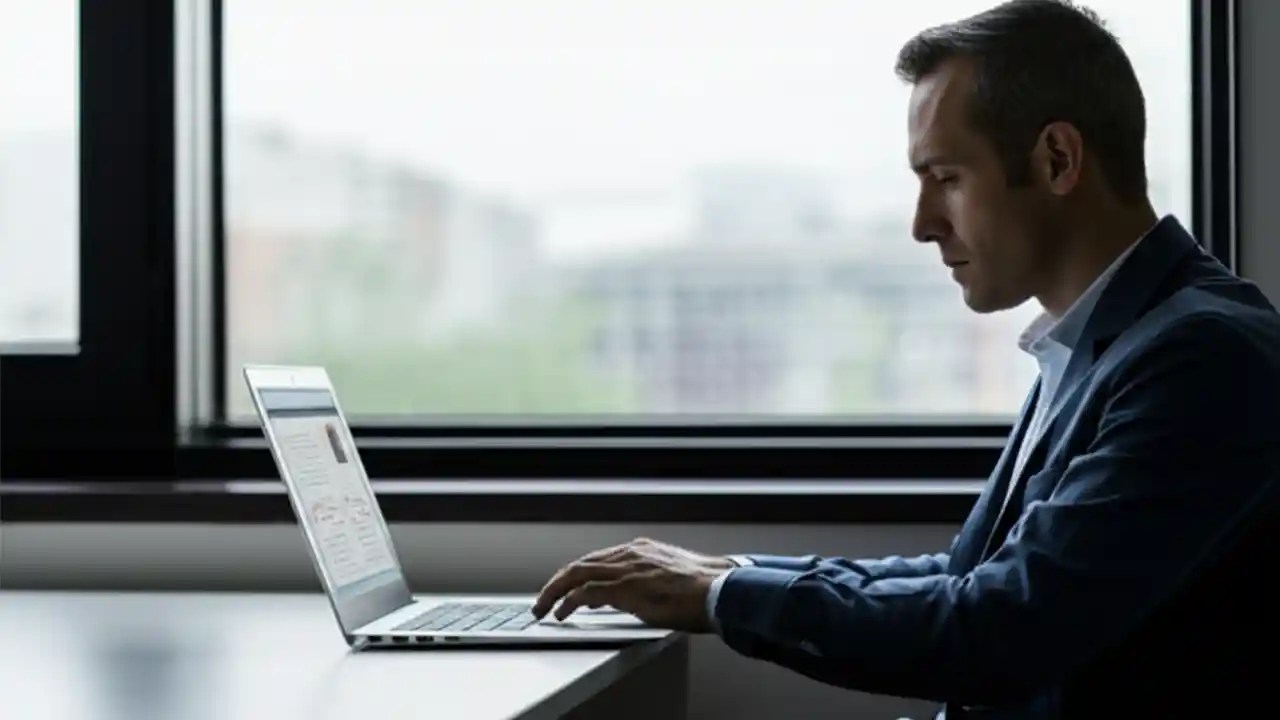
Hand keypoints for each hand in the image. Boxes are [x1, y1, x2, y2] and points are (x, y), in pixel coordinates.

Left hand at [532, 537, 735, 631]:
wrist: (719, 589)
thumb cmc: (705, 587)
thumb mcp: (672, 575)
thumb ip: (650, 579)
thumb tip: (639, 595)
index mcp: (641, 549)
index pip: (598, 559)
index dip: (578, 572)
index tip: (568, 585)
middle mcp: (629, 554)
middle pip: (581, 563)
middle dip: (558, 580)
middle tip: (545, 596)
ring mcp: (625, 569)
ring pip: (576, 574)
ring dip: (555, 591)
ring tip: (545, 606)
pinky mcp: (623, 588)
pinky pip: (584, 593)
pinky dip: (568, 602)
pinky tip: (562, 612)